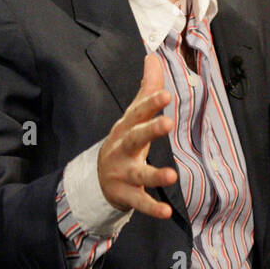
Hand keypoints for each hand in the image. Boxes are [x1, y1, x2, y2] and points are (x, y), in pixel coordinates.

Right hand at [97, 54, 179, 217]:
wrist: (97, 178)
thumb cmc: (124, 140)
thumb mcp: (133, 115)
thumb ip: (146, 88)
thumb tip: (152, 56)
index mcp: (127, 127)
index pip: (139, 112)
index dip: (151, 102)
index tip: (167, 93)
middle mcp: (122, 148)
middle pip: (135, 137)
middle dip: (150, 130)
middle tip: (168, 122)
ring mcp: (122, 172)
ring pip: (138, 173)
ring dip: (154, 174)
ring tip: (172, 175)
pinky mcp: (125, 194)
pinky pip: (139, 202)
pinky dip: (151, 208)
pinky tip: (166, 212)